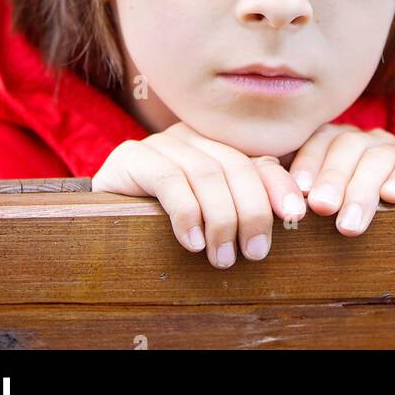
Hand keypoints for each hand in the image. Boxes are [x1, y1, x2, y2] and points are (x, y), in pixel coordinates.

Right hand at [91, 121, 306, 268]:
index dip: (277, 186)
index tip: (295, 216)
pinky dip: (186, 213)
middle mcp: (191, 137)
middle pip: (235, 166)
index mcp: (215, 146)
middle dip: (252, 211)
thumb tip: (290, 213)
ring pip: (206, 174)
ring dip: (221, 220)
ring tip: (223, 257)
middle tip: (255, 252)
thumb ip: (242, 204)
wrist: (99, 219)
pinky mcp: (132, 156)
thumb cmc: (164, 223)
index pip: (256, 160)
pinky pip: (169, 179)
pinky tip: (192, 242)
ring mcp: (160, 143)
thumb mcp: (208, 215)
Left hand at [287, 123, 394, 235]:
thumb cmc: (359, 225)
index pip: (317, 141)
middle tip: (321, 207)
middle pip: (345, 146)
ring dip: (362, 188)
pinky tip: (394, 195)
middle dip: (332, 178)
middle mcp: (364, 141)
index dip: (307, 163)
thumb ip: (305, 202)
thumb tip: (271, 208)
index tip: (297, 190)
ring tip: (349, 222)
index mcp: (335, 147)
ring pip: (377, 155)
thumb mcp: (332, 213)